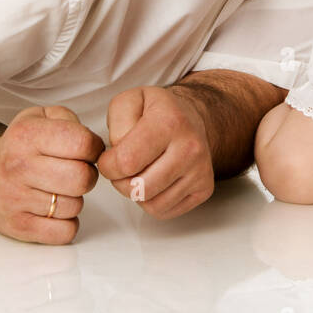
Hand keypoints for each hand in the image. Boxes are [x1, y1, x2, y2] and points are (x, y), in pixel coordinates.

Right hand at [0, 105, 102, 243]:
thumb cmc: (19, 149)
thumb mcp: (39, 117)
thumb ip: (69, 120)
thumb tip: (93, 143)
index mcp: (26, 135)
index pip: (82, 143)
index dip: (93, 148)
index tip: (85, 151)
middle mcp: (17, 166)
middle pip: (82, 178)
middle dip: (87, 175)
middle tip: (74, 172)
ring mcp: (15, 199)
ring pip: (75, 206)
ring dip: (74, 199)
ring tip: (58, 189)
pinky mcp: (17, 226)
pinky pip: (64, 231)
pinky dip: (66, 223)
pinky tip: (54, 210)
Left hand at [98, 86, 215, 218]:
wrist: (192, 118)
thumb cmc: (158, 112)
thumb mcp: (129, 100)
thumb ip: (116, 123)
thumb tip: (119, 154)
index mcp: (169, 122)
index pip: (126, 162)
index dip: (108, 166)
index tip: (110, 159)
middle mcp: (190, 147)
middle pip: (138, 188)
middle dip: (120, 182)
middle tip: (124, 168)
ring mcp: (200, 170)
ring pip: (151, 204)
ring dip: (136, 193)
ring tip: (140, 173)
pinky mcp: (204, 188)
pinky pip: (164, 211)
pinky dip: (152, 202)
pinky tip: (154, 182)